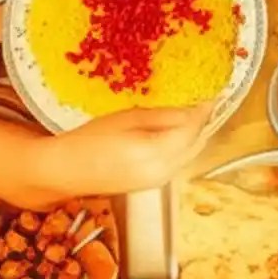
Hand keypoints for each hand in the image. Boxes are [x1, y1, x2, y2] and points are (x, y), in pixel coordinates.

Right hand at [36, 104, 213, 197]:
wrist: (66, 171)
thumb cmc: (90, 139)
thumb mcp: (128, 118)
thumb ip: (163, 117)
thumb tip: (192, 111)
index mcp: (155, 153)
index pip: (192, 129)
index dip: (204, 111)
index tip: (212, 93)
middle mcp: (163, 171)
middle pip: (196, 144)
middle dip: (202, 123)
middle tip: (202, 100)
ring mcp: (160, 181)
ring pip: (190, 154)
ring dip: (193, 135)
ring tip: (191, 113)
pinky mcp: (154, 185)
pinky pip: (178, 162)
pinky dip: (182, 147)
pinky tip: (175, 133)